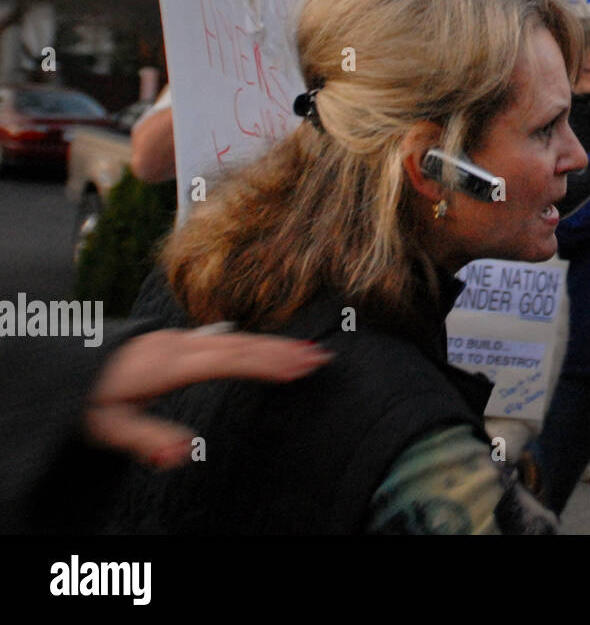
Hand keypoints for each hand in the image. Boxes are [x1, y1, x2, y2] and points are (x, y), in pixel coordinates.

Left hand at [85, 329, 332, 468]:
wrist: (63, 363)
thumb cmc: (85, 397)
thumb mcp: (107, 426)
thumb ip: (147, 440)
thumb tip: (185, 455)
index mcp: (168, 364)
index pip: (228, 360)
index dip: (266, 362)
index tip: (300, 366)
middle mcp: (179, 346)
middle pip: (239, 345)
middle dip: (281, 350)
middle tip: (320, 357)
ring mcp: (179, 340)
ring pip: (234, 339)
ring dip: (272, 345)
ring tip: (307, 351)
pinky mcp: (176, 342)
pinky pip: (224, 339)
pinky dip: (252, 343)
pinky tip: (266, 346)